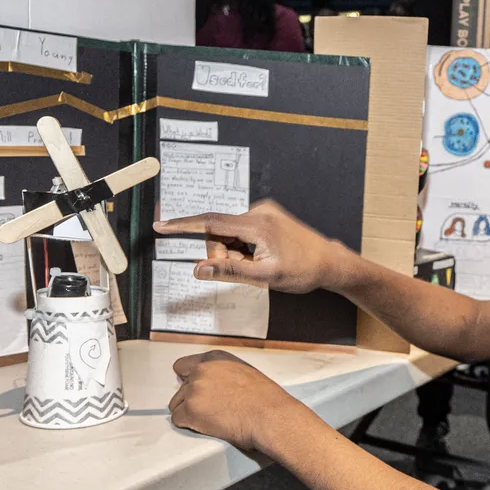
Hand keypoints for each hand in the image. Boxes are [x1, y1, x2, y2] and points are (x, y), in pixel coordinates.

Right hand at [153, 200, 350, 292]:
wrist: (329, 262)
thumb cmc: (302, 271)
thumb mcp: (264, 277)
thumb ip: (229, 271)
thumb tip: (198, 269)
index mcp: (256, 224)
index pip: (210, 222)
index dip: (182, 226)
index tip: (160, 226)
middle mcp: (258, 212)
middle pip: (219, 232)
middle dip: (223, 254)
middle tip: (244, 271)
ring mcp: (263, 212)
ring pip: (230, 234)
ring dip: (234, 253)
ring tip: (258, 266)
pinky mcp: (266, 216)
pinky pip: (241, 231)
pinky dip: (243, 247)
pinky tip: (261, 257)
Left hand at [168, 350, 310, 451]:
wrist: (269, 416)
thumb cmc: (265, 399)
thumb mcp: (243, 372)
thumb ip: (222, 373)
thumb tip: (211, 384)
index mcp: (215, 358)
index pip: (183, 366)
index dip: (188, 380)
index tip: (193, 389)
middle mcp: (201, 370)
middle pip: (180, 388)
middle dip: (191, 399)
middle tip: (210, 409)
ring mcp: (194, 390)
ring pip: (176, 404)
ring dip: (189, 412)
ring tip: (210, 419)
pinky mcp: (190, 410)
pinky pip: (177, 420)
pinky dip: (188, 425)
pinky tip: (205, 426)